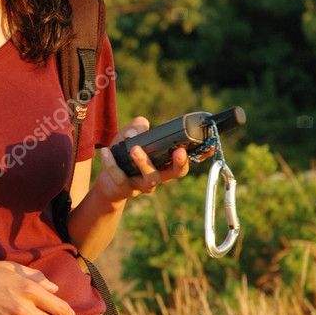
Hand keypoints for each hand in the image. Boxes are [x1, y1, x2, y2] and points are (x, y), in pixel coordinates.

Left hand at [94, 115, 212, 205]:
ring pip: (150, 178)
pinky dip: (112, 164)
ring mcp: (143, 184)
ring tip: (134, 148)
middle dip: (180, 163)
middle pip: (176, 173)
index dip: (200, 155)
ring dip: (143, 162)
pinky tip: (106, 152)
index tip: (209, 146)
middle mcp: (159, 175)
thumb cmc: (125, 157)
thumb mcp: (130, 137)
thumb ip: (138, 127)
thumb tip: (142, 126)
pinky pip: (120, 177)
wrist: (108, 183)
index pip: (187, 159)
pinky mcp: (126, 189)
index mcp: (166, 163)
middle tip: (180, 151)